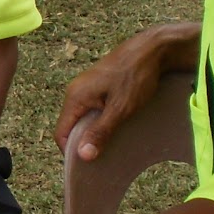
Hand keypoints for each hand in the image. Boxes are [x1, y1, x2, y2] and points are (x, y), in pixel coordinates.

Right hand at [54, 24, 193, 160]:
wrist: (152, 49)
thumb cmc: (136, 77)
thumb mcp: (120, 109)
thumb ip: (100, 132)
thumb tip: (82, 156)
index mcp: (75, 97)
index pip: (61, 133)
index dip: (71, 151)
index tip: (89, 164)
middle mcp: (76, 91)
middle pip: (71, 126)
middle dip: (84, 142)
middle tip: (104, 155)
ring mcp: (86, 87)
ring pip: (83, 118)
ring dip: (94, 131)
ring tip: (112, 140)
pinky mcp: (98, 86)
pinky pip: (92, 109)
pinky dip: (101, 120)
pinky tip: (117, 124)